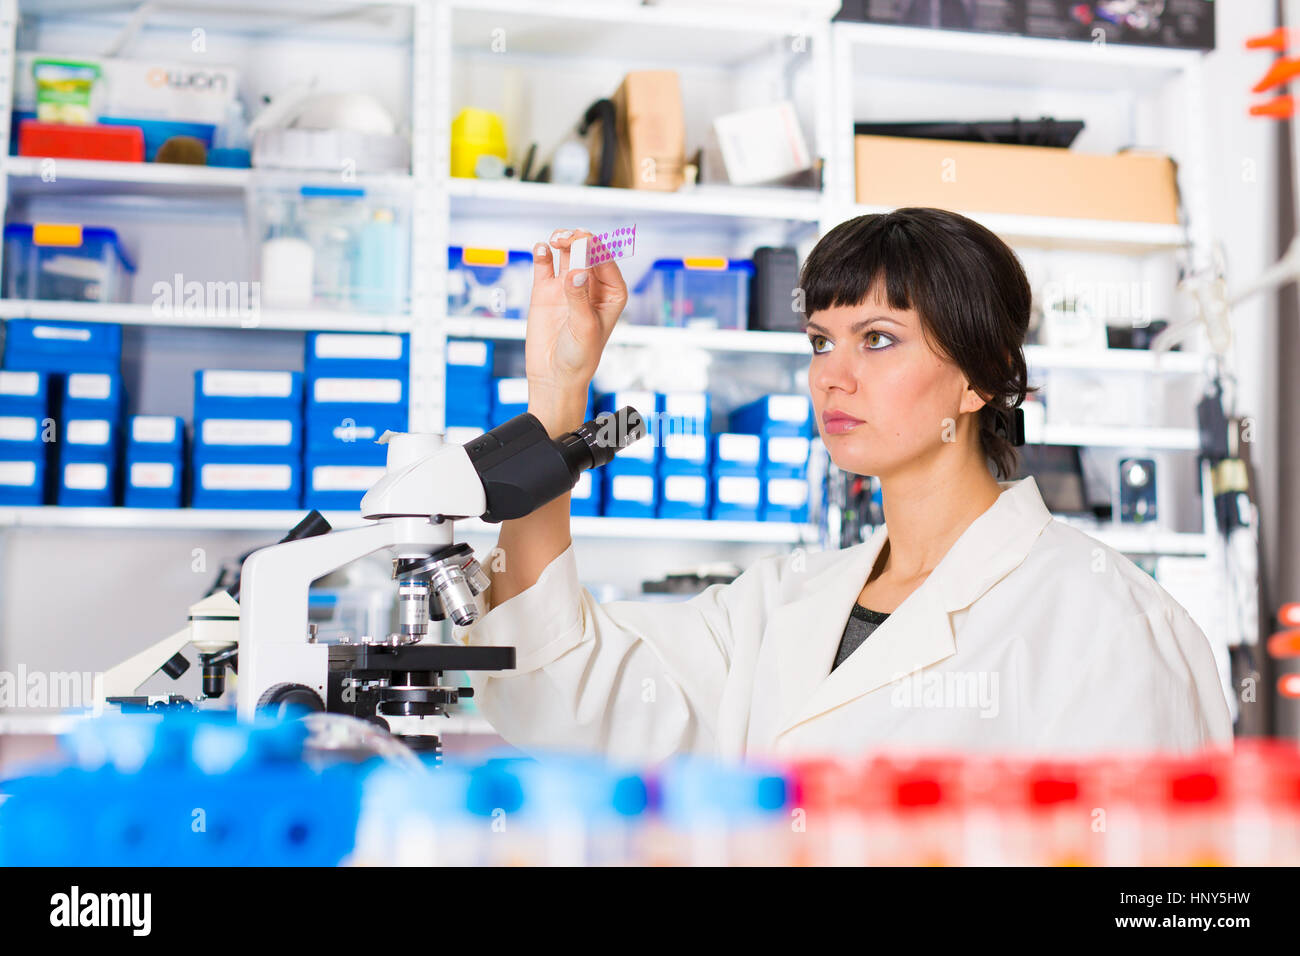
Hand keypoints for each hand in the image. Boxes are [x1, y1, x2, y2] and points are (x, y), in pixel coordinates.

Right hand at [525, 228, 627, 433]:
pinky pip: (545, 263)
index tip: (584, 243)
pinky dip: (543, 252)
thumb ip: (579, 298)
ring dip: (563, 240)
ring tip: (555, 240)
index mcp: (611, 293)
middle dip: (579, 240)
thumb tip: (577, 271)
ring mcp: (568, 284)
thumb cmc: (579, 357)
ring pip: (568, 251)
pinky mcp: (545, 288)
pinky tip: (541, 249)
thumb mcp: (584, 328)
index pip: (606, 262)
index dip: (596, 249)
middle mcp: (591, 284)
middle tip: (567, 239)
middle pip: (587, 251)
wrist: (553, 375)